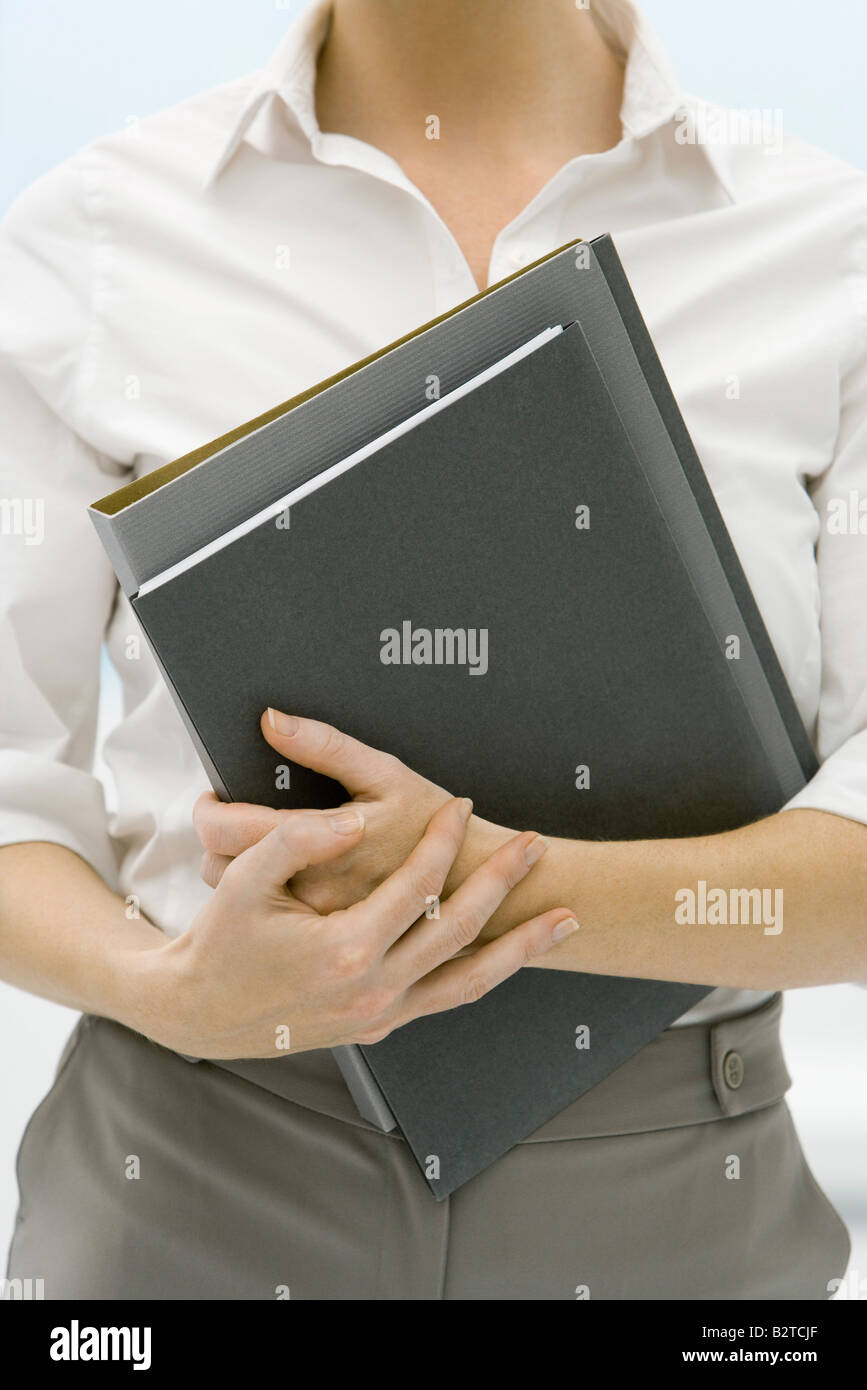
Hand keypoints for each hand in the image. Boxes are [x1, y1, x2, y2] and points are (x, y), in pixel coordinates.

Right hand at [144, 797, 575, 1058]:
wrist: (200, 1013)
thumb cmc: (220, 940)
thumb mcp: (243, 880)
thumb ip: (299, 840)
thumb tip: (354, 820)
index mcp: (344, 950)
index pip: (416, 886)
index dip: (442, 841)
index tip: (460, 806)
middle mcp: (373, 989)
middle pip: (458, 928)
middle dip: (502, 881)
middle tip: (534, 845)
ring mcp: (381, 1015)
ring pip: (469, 977)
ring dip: (521, 946)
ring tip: (565, 918)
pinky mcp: (380, 1027)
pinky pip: (447, 1000)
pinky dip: (484, 975)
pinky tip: (509, 957)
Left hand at [194, 708, 511, 914]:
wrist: (475, 887)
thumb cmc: (429, 824)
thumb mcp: (384, 774)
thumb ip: (325, 746)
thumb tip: (271, 720)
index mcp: (318, 843)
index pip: (228, 830)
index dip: (208, 809)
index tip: (211, 797)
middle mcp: (310, 890)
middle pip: (220, 869)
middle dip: (217, 840)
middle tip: (227, 816)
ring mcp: (314, 922)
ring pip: (241, 900)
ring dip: (236, 871)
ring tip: (253, 845)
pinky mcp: (321, 940)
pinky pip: (269, 920)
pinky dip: (265, 896)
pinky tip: (279, 876)